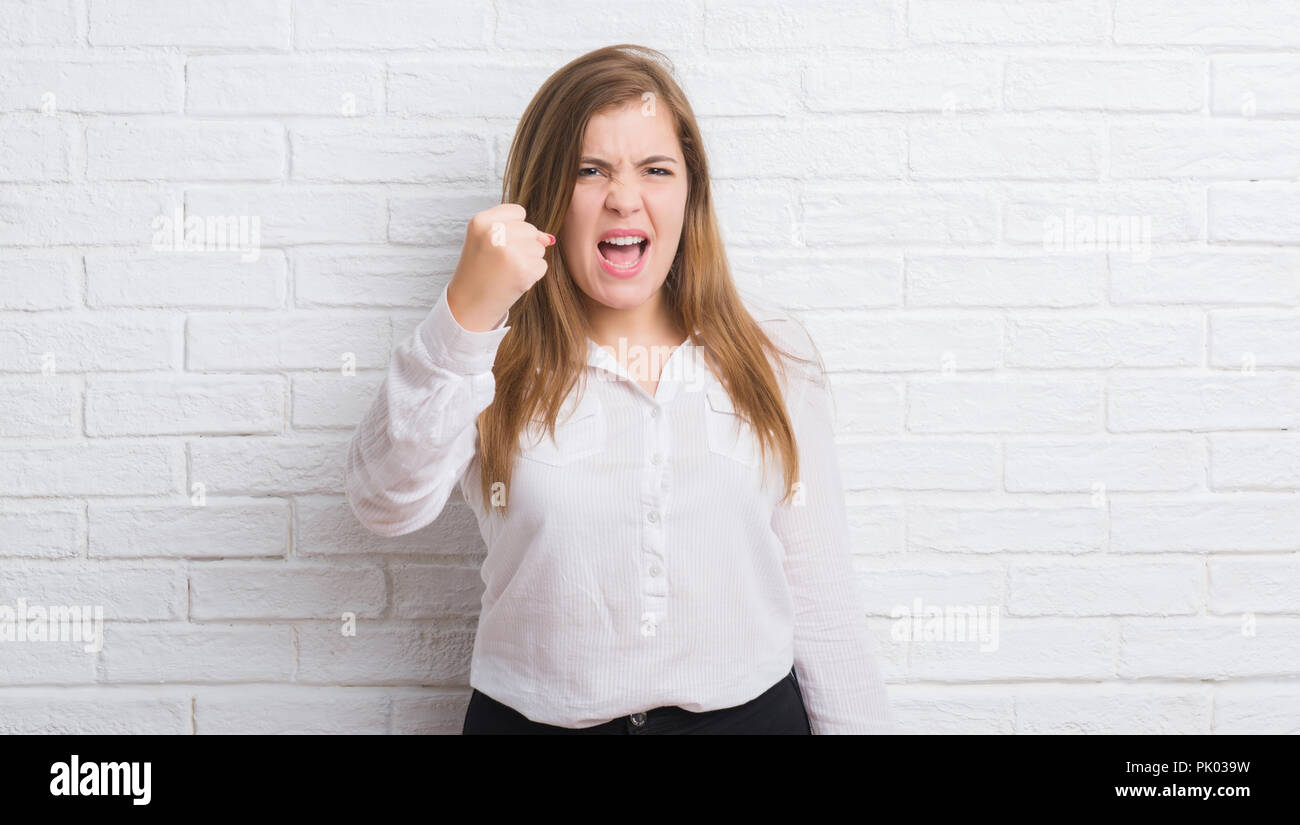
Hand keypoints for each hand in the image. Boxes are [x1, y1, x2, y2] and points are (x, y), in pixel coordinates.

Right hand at [446, 203, 554, 330]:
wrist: (468, 305)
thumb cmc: (479, 271)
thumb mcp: (486, 241)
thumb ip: (516, 230)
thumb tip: (549, 238)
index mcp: (481, 221)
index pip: (518, 212)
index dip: (514, 229)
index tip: (499, 244)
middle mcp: (494, 233)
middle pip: (531, 230)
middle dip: (523, 246)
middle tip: (501, 262)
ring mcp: (509, 251)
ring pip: (539, 247)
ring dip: (528, 261)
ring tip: (506, 271)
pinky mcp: (523, 270)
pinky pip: (542, 265)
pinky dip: (532, 275)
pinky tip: (513, 281)